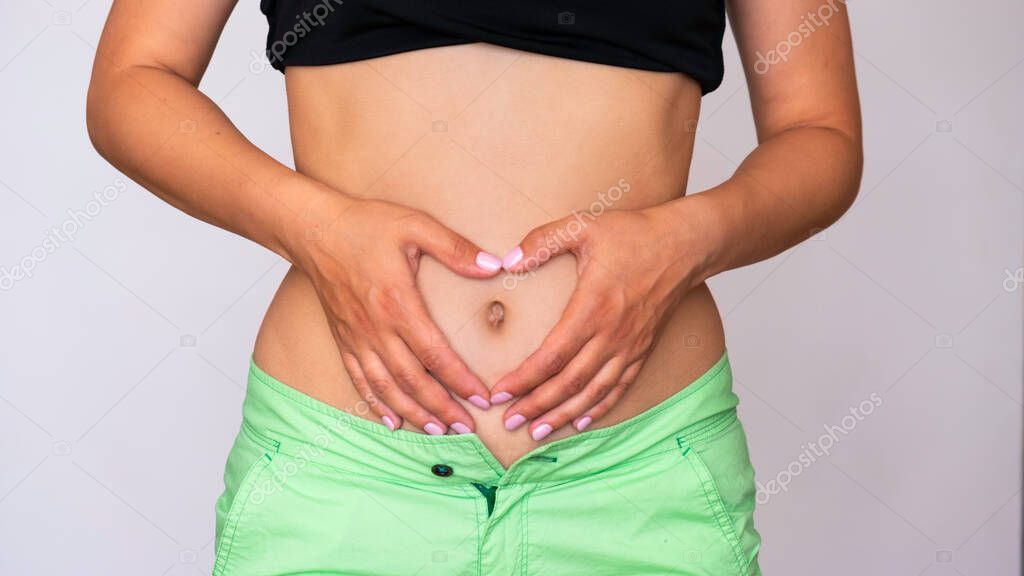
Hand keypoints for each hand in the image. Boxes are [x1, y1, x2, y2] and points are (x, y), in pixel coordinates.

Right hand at [285, 192, 503, 434]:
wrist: (314, 229)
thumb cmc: (366, 225)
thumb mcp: (415, 226)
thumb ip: (455, 248)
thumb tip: (495, 265)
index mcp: (399, 304)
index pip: (435, 354)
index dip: (460, 380)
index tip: (483, 398)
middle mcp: (376, 328)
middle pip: (413, 380)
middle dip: (442, 408)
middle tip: (468, 429)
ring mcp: (357, 337)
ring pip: (386, 387)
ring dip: (414, 413)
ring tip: (438, 432)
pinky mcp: (343, 338)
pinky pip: (360, 379)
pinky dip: (376, 404)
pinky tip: (393, 421)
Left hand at [491, 201, 709, 439]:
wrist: (684, 244)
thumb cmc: (633, 234)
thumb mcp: (582, 226)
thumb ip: (542, 240)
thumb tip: (506, 260)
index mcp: (592, 308)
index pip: (551, 356)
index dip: (524, 379)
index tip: (499, 394)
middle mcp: (611, 334)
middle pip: (569, 382)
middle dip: (537, 405)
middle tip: (509, 421)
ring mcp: (629, 345)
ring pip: (592, 391)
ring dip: (563, 414)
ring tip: (537, 432)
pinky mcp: (642, 348)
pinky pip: (618, 386)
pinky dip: (599, 407)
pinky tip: (580, 421)